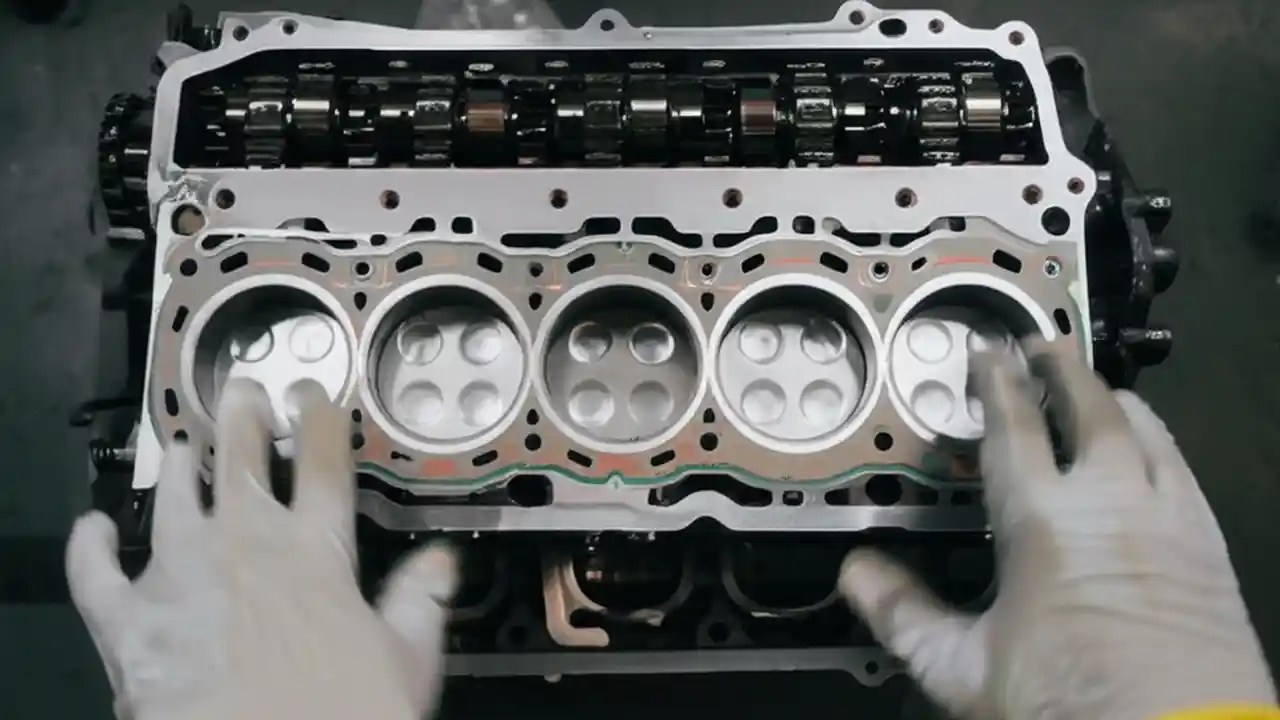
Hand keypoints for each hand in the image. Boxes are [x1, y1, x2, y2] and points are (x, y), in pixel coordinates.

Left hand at [67, 379, 456, 719]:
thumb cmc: (341, 715)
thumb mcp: (405, 660)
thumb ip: (418, 603)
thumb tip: (439, 564)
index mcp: (315, 550)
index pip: (321, 464)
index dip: (318, 419)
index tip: (311, 394)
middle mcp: (245, 543)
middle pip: (243, 460)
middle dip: (243, 418)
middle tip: (242, 392)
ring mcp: (180, 573)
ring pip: (174, 498)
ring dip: (180, 469)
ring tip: (183, 451)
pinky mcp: (127, 617)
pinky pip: (96, 572)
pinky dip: (91, 547)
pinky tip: (93, 529)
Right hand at [839, 343, 1274, 719]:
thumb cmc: (1069, 704)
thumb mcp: (963, 668)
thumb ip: (904, 613)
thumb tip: (857, 574)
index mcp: (1043, 519)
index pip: (1013, 426)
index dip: (995, 381)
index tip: (987, 354)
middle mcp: (1111, 499)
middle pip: (1088, 406)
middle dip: (1061, 368)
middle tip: (1041, 344)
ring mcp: (1169, 516)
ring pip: (1145, 428)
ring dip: (1113, 398)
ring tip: (1095, 389)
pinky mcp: (1208, 545)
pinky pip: (1182, 467)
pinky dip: (1157, 442)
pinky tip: (1150, 452)